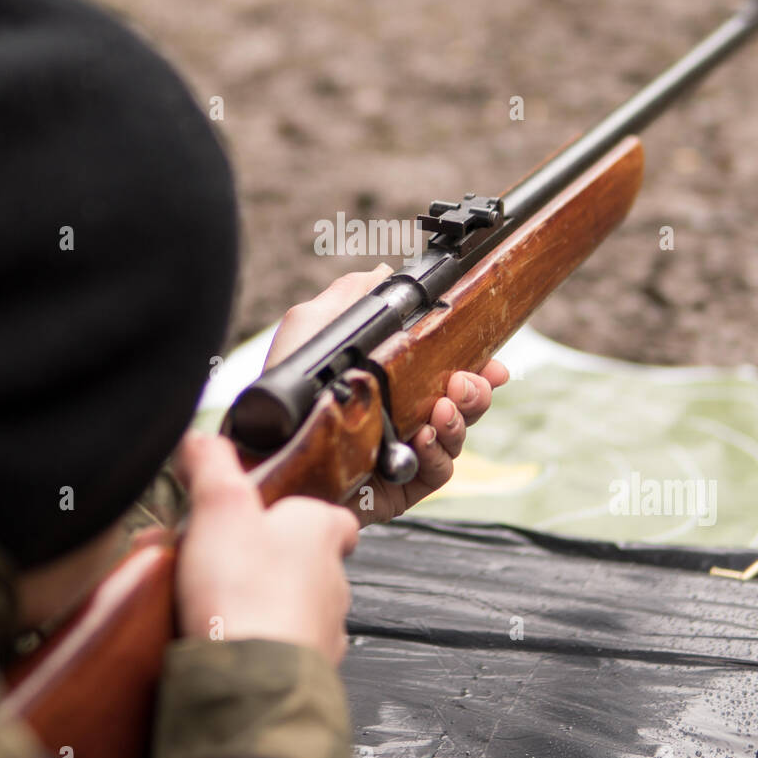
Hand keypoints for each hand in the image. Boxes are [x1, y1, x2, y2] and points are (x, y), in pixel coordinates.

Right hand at [173, 432, 359, 664]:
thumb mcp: (220, 507)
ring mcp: (323, 629)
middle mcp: (332, 580)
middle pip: (311, 563)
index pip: (333, 516)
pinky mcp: (307, 672)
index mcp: (320, 532)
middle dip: (275, 562)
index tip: (279, 516)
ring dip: (270, 606)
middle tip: (231, 561)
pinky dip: (264, 649)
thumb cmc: (246, 592)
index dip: (306, 515)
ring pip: (301, 610)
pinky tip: (231, 646)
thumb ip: (211, 465)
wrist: (253, 680)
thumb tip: (200, 439)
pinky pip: (287, 653)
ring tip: (223, 606)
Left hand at [267, 264, 509, 524]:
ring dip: (461, 419)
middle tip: (466, 382)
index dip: (478, 364)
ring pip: (458, 436)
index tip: (492, 360)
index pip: (451, 370)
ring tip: (443, 408)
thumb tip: (385, 272)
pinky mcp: (400, 486)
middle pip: (465, 403)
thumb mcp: (312, 329)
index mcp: (395, 382)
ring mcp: (404, 452)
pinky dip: (439, 452)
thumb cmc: (283, 393)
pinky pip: (439, 472)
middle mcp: (405, 416)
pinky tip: (423, 436)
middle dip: (476, 390)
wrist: (264, 454)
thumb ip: (349, 297)